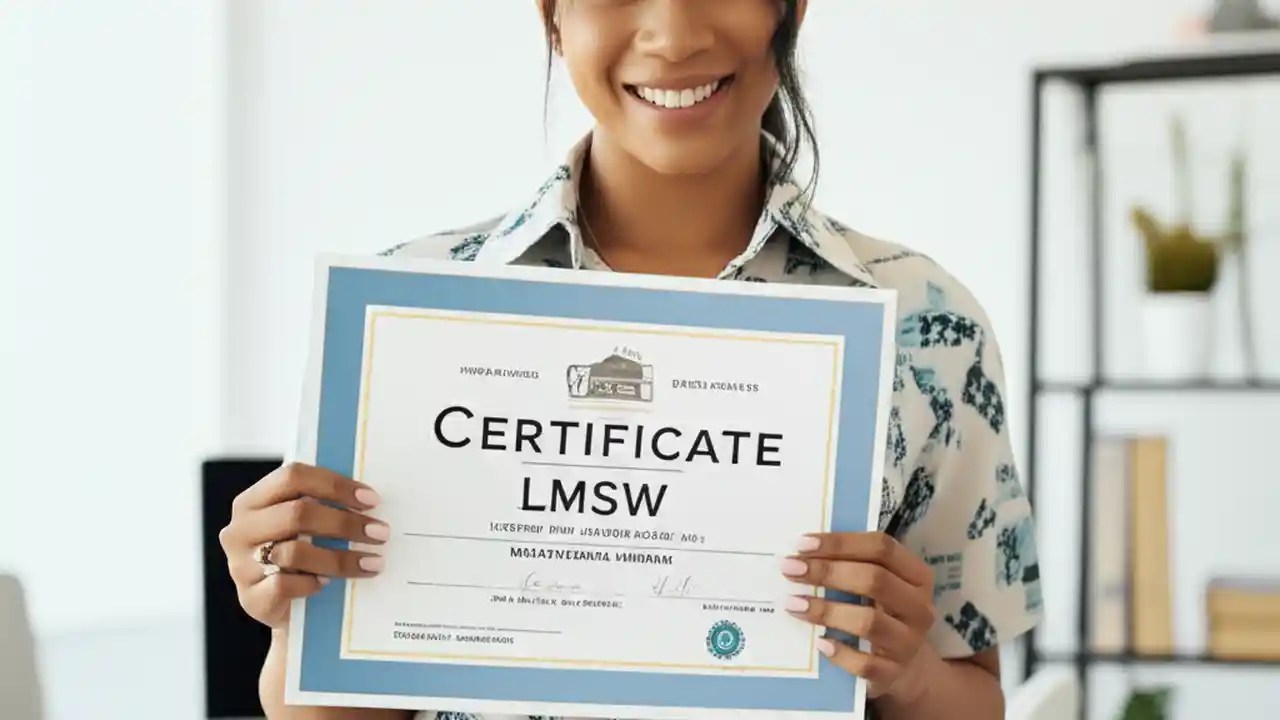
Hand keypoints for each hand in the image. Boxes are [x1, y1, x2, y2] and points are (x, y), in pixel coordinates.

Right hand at [218, 462, 389, 628]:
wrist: (289, 610)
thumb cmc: (302, 558)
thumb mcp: (304, 527)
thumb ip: (322, 506)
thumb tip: (369, 497)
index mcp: (252, 501)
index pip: (292, 477)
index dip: (335, 485)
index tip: (371, 499)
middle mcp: (241, 530)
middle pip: (297, 514)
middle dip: (345, 522)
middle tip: (380, 532)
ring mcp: (241, 565)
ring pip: (294, 552)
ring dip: (341, 557)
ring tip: (374, 562)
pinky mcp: (251, 599)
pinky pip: (284, 586)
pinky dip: (312, 583)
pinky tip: (331, 584)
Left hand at [780, 532, 937, 701]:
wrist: (904, 666)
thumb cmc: (881, 612)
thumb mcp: (877, 586)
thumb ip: (850, 566)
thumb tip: (800, 554)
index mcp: (916, 576)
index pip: (882, 548)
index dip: (840, 543)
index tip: (801, 544)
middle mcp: (918, 607)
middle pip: (875, 580)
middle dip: (827, 572)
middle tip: (791, 570)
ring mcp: (908, 642)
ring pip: (869, 621)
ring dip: (826, 610)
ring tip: (793, 604)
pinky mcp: (893, 673)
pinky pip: (865, 663)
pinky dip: (840, 652)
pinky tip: (819, 642)